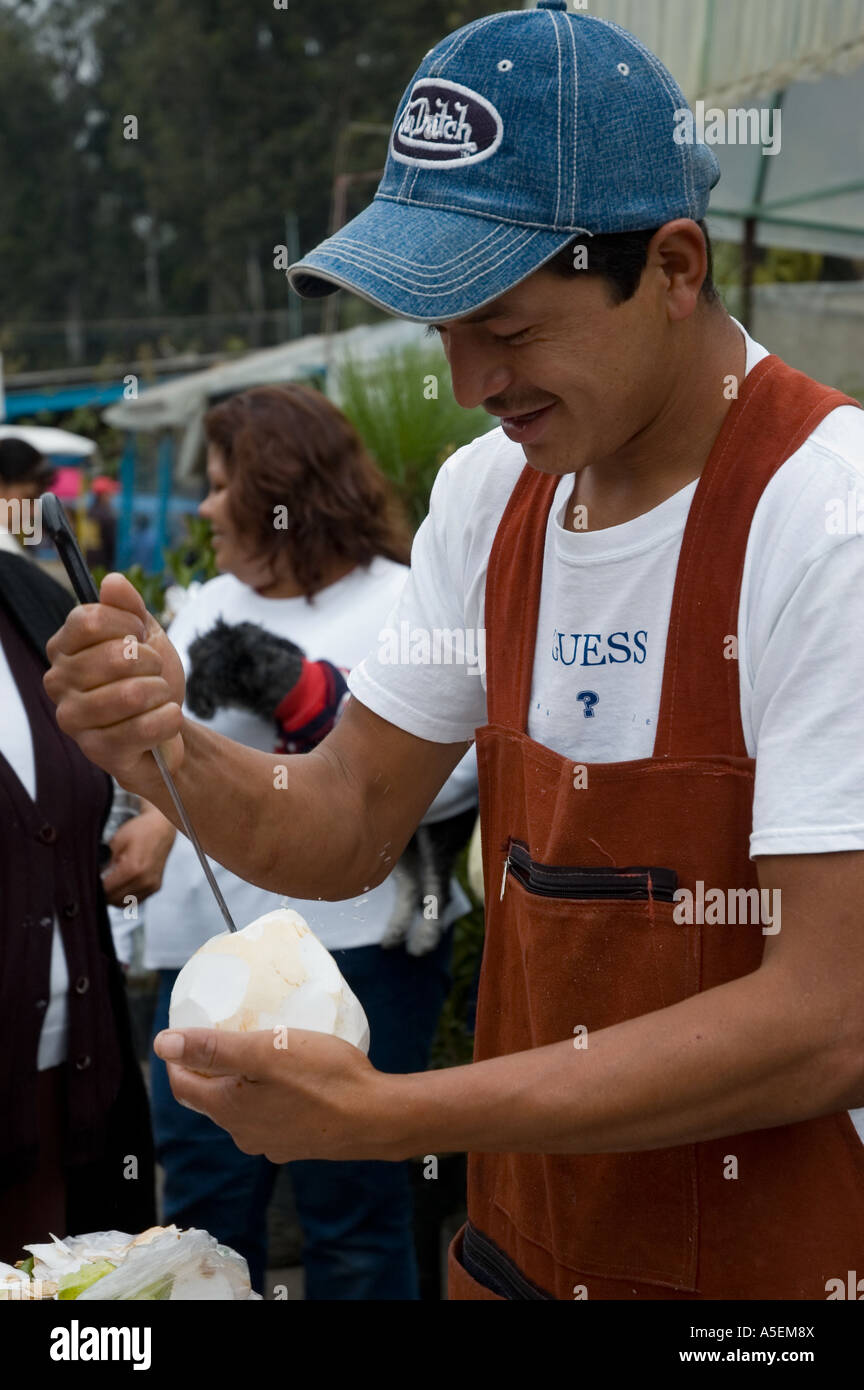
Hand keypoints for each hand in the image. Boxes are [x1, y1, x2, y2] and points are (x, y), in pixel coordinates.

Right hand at [44, 572, 186, 784]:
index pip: (90, 620)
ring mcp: (73, 718)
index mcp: (63, 647)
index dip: (130, 625)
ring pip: (131, 694)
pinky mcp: (96, 750)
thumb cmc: (148, 677)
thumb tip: (114, 582)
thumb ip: (129, 606)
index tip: (140, 639)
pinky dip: (168, 720)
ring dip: (161, 692)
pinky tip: (167, 719)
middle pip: (116, 656)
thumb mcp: (144, 634)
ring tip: (159, 698)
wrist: (166, 725)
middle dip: (152, 663)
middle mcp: (58, 681)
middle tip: (153, 674)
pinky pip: (143, 728)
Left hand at [102, 810, 176, 905]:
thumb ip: (104, 861)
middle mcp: (145, 881)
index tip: (91, 880)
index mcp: (133, 869)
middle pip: (114, 900)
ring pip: (124, 903)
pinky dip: (125, 896)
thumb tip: (94, 876)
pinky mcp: (155, 887)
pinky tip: (122, 884)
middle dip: (104, 893)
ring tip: (110, 882)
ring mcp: (152, 886)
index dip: (96, 887)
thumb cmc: (141, 831)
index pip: (106, 890)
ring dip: (114, 897)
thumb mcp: (117, 841)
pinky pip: (135, 901)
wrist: (162, 828)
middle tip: (99, 881)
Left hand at [152, 1027, 397, 1161]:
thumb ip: (214, 1048)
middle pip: (211, 1096)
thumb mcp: (267, 1050)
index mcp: (229, 1109)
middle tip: (226, 1030)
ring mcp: (271, 1142)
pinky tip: (291, 1075)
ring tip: (260, 1047)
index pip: (183, 1085)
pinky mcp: (297, 1143)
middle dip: (211, 1065)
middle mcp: (244, 1133)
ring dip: (241, 1079)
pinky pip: (269, 1114)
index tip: (189, 1028)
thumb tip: (162, 1044)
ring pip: (242, 1106)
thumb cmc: (324, 1078)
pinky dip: (268, 1093)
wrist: (376, 1117)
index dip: (179, 1057)